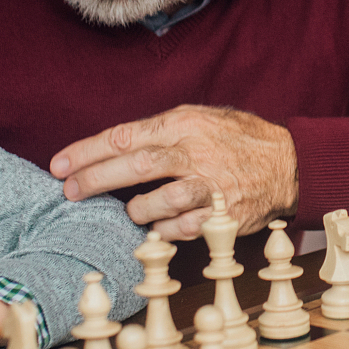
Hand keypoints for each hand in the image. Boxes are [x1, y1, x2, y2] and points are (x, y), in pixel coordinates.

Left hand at [49, 104, 298, 239]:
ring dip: (136, 209)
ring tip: (130, 211)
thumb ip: (160, 131)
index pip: (124, 136)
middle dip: (95, 180)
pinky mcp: (224, 216)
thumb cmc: (237, 139)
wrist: (289, 163)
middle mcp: (196, 153)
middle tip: (70, 192)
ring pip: (160, 201)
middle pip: (136, 165)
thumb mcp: (201, 118)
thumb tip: (114, 146)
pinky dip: (164, 231)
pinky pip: (182, 229)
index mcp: (184, 125)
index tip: (59, 165)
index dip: (87, 152)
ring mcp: (211, 186)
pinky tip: (157, 228)